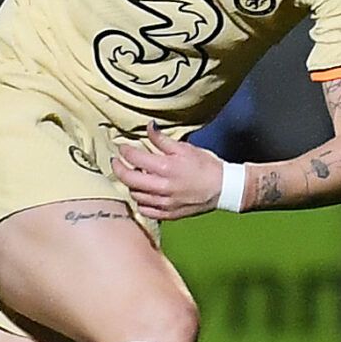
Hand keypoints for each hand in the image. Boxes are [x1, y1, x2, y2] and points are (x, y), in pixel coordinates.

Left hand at [112, 125, 228, 219]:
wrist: (224, 188)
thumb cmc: (206, 166)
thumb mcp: (185, 149)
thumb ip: (162, 140)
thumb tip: (148, 127)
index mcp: (165, 168)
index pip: (134, 158)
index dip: (124, 151)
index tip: (122, 147)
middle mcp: (161, 187)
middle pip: (128, 178)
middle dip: (118, 168)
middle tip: (116, 161)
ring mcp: (164, 203)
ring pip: (135, 195)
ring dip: (131, 184)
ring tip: (135, 176)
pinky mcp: (168, 214)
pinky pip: (145, 210)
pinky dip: (141, 201)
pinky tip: (145, 194)